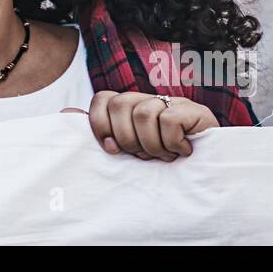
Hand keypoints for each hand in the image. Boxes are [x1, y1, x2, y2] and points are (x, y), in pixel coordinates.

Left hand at [64, 91, 217, 160]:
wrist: (206, 173)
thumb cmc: (161, 163)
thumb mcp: (127, 150)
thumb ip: (100, 131)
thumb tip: (66, 114)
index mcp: (130, 108)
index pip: (102, 99)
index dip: (100, 124)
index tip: (111, 149)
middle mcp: (148, 100)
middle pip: (120, 105)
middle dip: (128, 139)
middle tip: (144, 155)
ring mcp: (171, 102)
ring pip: (143, 113)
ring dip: (152, 145)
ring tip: (165, 156)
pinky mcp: (193, 110)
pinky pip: (169, 119)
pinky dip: (172, 142)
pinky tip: (182, 151)